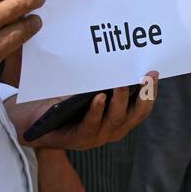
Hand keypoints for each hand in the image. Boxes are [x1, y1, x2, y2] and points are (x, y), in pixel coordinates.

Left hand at [10, 72, 158, 150]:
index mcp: (120, 118)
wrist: (36, 120)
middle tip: (147, 77)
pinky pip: (90, 125)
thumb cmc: (67, 101)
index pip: (142, 108)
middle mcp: (113, 130)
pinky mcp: (78, 140)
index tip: (154, 73)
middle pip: (135, 115)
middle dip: (144, 96)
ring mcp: (97, 137)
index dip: (151, 92)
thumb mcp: (90, 88)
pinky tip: (98, 97)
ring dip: (119, 101)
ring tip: (121, 85)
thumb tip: (118, 51)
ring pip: (114, 120)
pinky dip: (96, 111)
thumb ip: (104, 79)